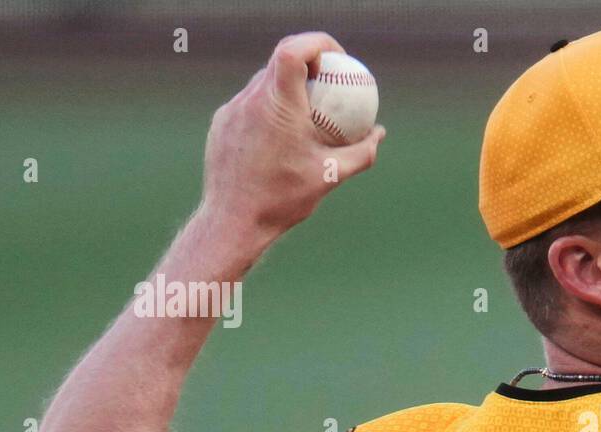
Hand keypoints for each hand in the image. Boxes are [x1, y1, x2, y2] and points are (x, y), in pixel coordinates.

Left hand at [199, 32, 385, 241]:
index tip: (336, 59)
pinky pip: (248, 104)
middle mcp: (252, 100)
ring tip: (306, 110)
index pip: (293, 50)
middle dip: (306, 63)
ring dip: (287, 87)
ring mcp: (233, 110)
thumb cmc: (283, 199)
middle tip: (328, 82)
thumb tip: (379, 134)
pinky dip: (269, 108)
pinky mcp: (222, 123)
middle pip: (280, 62)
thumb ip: (361, 152)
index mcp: (279, 106)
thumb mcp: (330, 177)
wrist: (233, 220)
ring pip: (263, 82)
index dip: (317, 43)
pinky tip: (280, 134)